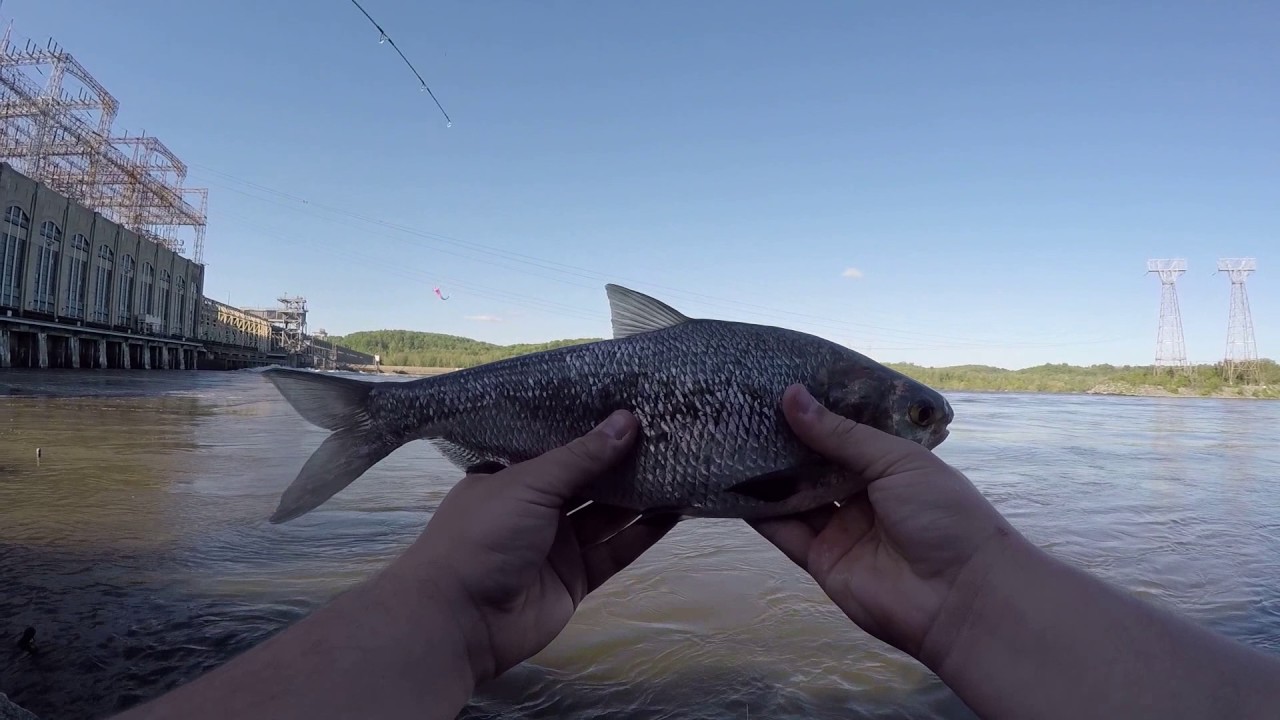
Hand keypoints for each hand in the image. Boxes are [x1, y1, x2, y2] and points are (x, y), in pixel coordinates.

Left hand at [390, 410, 679, 684]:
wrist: (460, 619)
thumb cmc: (483, 536)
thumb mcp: (529, 484)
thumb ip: (581, 457)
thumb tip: (627, 420)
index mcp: (512, 478)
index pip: (560, 450)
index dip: (594, 433)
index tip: (635, 410)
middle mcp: (535, 509)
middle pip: (588, 482)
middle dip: (623, 463)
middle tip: (668, 435)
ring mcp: (556, 546)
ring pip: (606, 516)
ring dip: (639, 496)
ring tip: (681, 467)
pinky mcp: (575, 579)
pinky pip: (614, 551)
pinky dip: (642, 534)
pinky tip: (673, 511)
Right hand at [749, 384, 1020, 662]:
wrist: (959, 597)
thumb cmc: (943, 514)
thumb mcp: (896, 461)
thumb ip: (841, 434)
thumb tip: (791, 395)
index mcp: (890, 464)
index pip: (845, 432)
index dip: (815, 411)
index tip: (777, 384)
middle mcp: (863, 493)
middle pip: (815, 462)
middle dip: (783, 439)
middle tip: (744, 407)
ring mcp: (842, 528)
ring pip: (795, 495)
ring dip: (766, 471)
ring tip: (729, 437)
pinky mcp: (821, 560)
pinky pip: (785, 531)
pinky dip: (760, 511)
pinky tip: (731, 484)